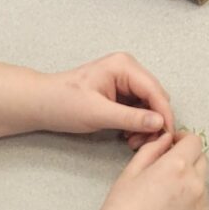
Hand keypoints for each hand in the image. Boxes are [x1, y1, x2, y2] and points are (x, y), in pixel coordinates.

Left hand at [42, 51, 173, 143]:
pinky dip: (137, 124)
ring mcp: (125, 80)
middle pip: (155, 97)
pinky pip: (138, 109)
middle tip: (143, 143)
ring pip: (149, 105)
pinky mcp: (120, 93)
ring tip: (132, 141)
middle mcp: (128, 70)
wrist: (41, 104)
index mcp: (124, 66)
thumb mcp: (98, 113)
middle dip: (154, 121)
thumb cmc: (63, 103)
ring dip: (145, 125)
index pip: (155, 91)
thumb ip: (131, 118)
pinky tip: (127, 135)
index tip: (167, 136)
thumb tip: (159, 122)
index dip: (164, 114)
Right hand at [90, 130, 208, 209]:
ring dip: (189, 184)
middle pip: (202, 161)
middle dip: (187, 160)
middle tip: (166, 173)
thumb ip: (153, 150)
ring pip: (202, 186)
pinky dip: (190, 207)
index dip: (183, 140)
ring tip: (164, 200)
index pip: (194, 141)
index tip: (173, 146)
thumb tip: (167, 140)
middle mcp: (196, 185)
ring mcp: (202, 208)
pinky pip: (200, 209)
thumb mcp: (130, 173)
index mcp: (178, 166)